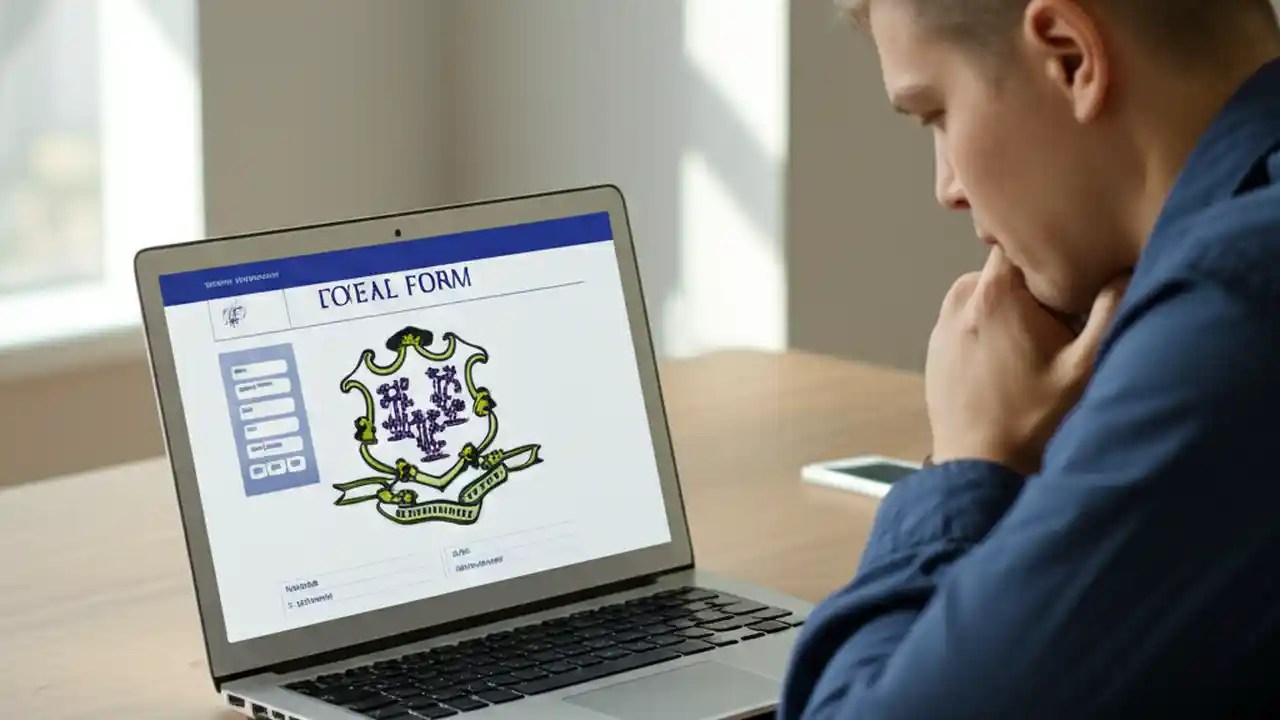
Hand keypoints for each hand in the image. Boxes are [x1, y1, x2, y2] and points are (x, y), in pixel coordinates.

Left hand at [926, 247, 1128, 474]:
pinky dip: (995, 334)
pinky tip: (1013, 370)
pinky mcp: (937, 348)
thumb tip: (1123, 263)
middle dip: (1039, 290)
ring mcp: (943, 324)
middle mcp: (960, 299)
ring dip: (1018, 314)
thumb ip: (1111, 306)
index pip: (1026, 240)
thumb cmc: (1036, 421)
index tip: (1074, 286)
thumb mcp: (1088, 365)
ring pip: (993, 296)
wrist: (982, 470)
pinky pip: (974, 322)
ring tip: (1039, 355)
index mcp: (994, 291)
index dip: (1055, 256)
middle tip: (1063, 331)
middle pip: (1011, 269)